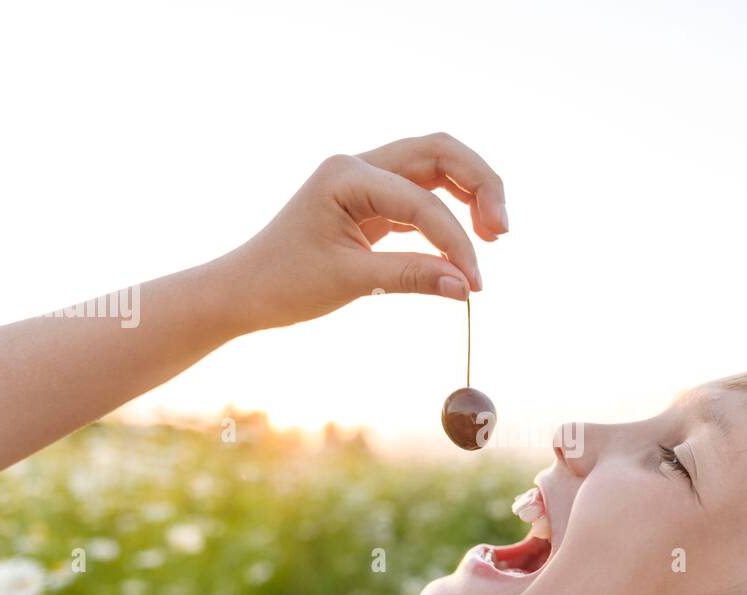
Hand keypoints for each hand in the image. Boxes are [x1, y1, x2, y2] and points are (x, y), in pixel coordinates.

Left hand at [226, 132, 507, 330]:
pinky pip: (424, 193)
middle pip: (441, 152)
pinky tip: (465, 241)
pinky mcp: (372, 199)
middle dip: (481, 185)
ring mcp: (366, 178)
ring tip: (494, 233)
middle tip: (501, 232)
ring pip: (437, 166)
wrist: (245, 290)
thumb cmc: (285, 284)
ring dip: (472, 191)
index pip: (422, 200)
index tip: (475, 283)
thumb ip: (412, 278)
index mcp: (346, 175)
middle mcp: (359, 165)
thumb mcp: (350, 282)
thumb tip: (466, 288)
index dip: (455, 240)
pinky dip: (451, 212)